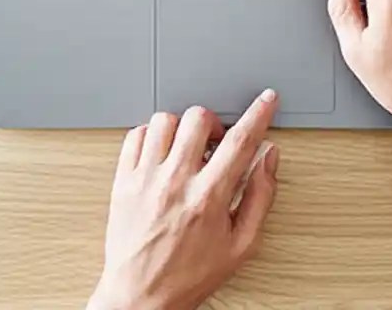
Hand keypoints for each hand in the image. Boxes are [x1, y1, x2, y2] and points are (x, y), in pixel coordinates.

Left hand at [88, 92, 280, 309]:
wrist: (141, 297)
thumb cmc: (189, 276)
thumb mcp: (241, 245)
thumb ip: (260, 197)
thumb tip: (268, 159)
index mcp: (208, 198)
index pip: (241, 140)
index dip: (259, 114)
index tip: (267, 100)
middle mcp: (175, 182)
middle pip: (199, 119)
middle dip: (215, 122)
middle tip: (216, 142)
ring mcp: (145, 179)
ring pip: (165, 121)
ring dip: (182, 128)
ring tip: (187, 149)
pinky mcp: (123, 181)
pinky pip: (134, 136)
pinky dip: (150, 136)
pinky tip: (161, 154)